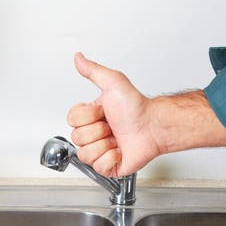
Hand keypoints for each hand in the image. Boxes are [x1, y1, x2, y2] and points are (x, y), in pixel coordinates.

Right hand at [67, 52, 161, 176]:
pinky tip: (119, 150)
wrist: (153, 127)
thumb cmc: (137, 107)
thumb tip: (78, 57)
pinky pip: (98, 168)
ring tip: (116, 139)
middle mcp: (94, 134)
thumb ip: (93, 70)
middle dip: (98, 131)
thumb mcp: (113, 82)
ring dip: (104, 145)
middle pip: (77, 138)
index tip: (102, 111)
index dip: (88, 116)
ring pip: (85, 155)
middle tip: (112, 126)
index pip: (72, 120)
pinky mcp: (108, 166)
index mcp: (91, 117)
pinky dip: (111, 159)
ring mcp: (100, 151)